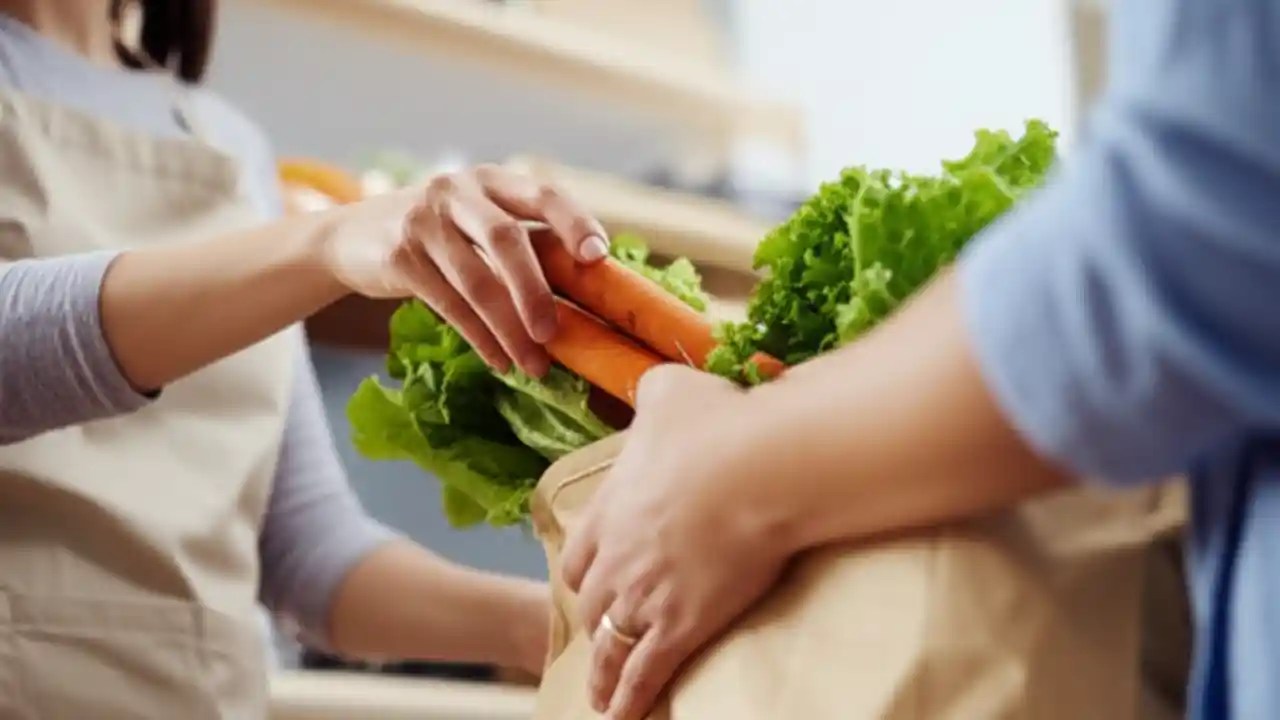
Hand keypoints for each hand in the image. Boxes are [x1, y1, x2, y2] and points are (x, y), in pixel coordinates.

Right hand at [319, 164, 607, 376]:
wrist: (350, 238)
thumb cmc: (436, 234)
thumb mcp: (475, 220)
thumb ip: (520, 241)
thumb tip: (587, 289)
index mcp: (490, 180)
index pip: (542, 193)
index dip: (574, 223)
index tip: (598, 256)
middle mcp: (457, 192)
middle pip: (505, 238)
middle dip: (534, 290)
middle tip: (553, 333)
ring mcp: (423, 222)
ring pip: (476, 281)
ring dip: (509, 329)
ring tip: (534, 364)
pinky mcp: (399, 257)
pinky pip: (448, 305)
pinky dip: (479, 338)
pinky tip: (500, 361)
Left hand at [561, 366, 791, 719]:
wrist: (757, 469)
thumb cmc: (718, 426)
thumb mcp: (670, 391)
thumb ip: (651, 392)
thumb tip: (650, 387)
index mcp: (611, 508)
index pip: (581, 555)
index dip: (582, 575)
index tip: (586, 587)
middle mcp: (618, 558)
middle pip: (592, 604)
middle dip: (593, 624)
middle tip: (599, 640)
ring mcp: (646, 595)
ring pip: (612, 646)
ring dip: (603, 675)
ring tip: (601, 699)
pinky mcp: (682, 625)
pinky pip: (646, 674)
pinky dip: (631, 700)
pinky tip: (624, 718)